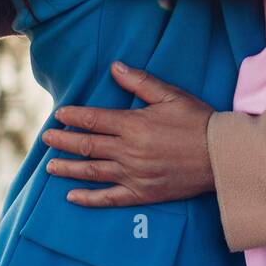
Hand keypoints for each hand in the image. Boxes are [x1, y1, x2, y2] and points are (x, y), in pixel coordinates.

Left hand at [42, 63, 215, 206]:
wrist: (221, 156)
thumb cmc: (198, 121)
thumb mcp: (171, 95)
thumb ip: (140, 82)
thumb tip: (115, 67)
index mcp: (134, 124)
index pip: (94, 120)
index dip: (74, 117)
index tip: (60, 115)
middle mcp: (129, 151)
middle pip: (87, 146)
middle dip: (63, 141)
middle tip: (45, 138)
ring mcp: (134, 174)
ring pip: (92, 172)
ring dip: (68, 169)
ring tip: (50, 166)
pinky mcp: (142, 193)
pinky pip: (109, 198)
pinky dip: (88, 199)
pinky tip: (72, 197)